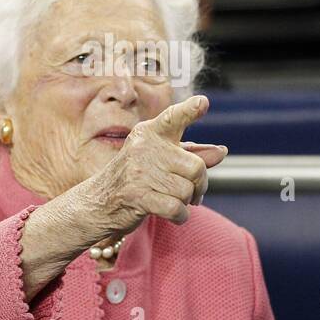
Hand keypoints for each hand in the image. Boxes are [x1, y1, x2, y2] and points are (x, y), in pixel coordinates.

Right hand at [79, 95, 227, 238]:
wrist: (97, 203)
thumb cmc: (135, 178)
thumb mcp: (161, 160)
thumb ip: (192, 154)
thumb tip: (222, 152)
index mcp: (149, 134)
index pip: (173, 119)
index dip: (189, 111)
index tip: (203, 103)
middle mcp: (143, 149)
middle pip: (196, 167)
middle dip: (200, 185)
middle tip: (192, 192)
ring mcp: (139, 172)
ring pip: (187, 191)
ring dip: (185, 202)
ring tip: (171, 201)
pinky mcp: (137, 196)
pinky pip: (176, 208)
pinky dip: (180, 216)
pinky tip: (172, 215)